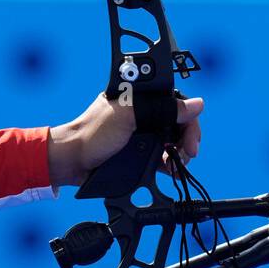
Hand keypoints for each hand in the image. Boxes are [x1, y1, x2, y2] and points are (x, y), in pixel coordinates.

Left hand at [47, 93, 204, 187]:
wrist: (72, 162)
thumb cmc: (92, 134)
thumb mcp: (128, 116)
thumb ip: (162, 109)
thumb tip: (196, 104)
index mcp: (140, 97)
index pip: (176, 102)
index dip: (188, 117)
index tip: (191, 135)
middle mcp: (145, 113)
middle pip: (178, 122)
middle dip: (186, 138)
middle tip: (189, 153)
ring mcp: (143, 133)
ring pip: (174, 140)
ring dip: (180, 153)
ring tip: (176, 164)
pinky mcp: (142, 151)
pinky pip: (164, 156)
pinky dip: (170, 163)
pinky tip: (170, 170)